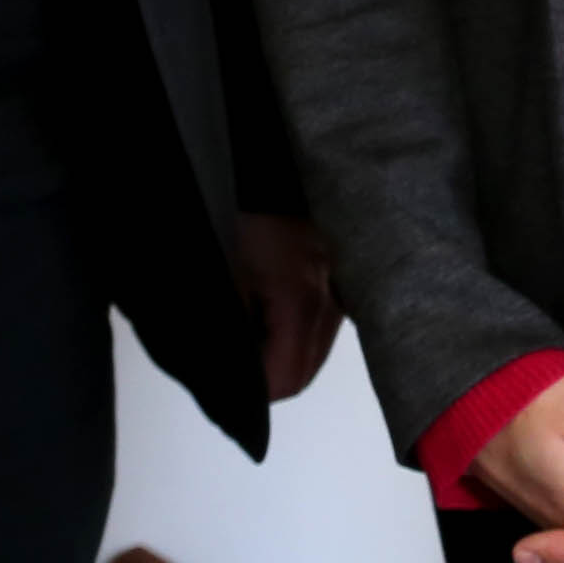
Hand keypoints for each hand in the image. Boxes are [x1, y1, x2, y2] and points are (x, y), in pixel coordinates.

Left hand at [234, 213, 343, 402]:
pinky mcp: (342, 287)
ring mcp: (341, 297)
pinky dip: (296, 334)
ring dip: (284, 356)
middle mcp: (331, 307)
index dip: (255, 390)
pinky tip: (269, 313)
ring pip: (314, 355)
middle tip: (235, 358)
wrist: (279, 172)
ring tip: (251, 331)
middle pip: (304, 374)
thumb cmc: (250, 216)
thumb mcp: (225, 273)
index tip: (228, 379)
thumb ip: (227, 325)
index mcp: (301, 305)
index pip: (286, 379)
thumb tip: (221, 365)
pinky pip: (320, 329)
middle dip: (269, 377)